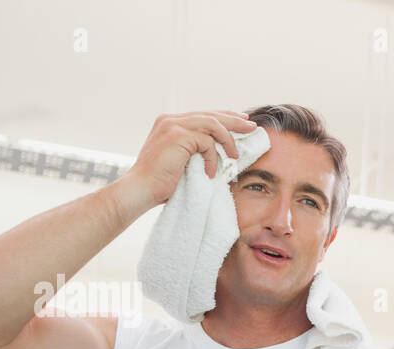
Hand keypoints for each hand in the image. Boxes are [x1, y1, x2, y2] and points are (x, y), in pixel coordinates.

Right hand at [122, 110, 258, 208]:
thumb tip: (218, 150)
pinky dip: (213, 158)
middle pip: (210, 114)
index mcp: (170, 123)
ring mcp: (173, 125)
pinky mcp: (177, 136)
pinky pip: (207, 142)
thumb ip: (194, 149)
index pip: (203, 115)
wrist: (141, 189)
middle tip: (252, 127)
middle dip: (234, 121)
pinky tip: (210, 173)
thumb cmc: (161, 181)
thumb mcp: (181, 160)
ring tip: (235, 156)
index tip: (242, 122)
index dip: (224, 117)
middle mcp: (170, 120)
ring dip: (228, 140)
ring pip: (212, 124)